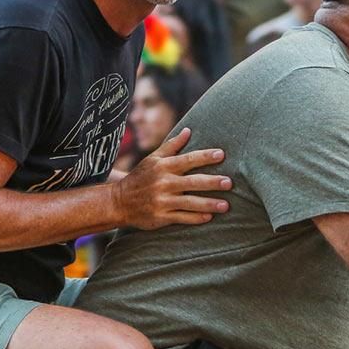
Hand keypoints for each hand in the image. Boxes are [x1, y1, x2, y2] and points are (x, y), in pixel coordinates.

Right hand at [112, 128, 231, 228]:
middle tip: (230, 183)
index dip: (205, 157)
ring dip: (209, 204)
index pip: (188, 159)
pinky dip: (196, 218)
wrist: (119, 202)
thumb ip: (172, 146)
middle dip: (212, 182)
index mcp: (163, 167)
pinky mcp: (161, 217)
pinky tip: (209, 217)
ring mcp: (162, 201)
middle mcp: (163, 183)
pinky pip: (182, 218)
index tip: (221, 154)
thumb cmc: (140, 177)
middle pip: (192, 182)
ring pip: (189, 202)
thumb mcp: (153, 159)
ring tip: (226, 205)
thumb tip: (189, 130)